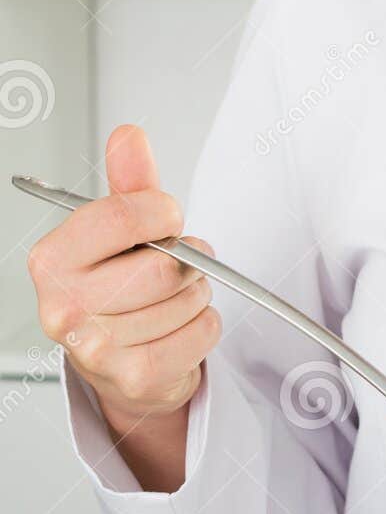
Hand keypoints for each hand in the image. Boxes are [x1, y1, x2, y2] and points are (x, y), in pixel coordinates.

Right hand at [26, 124, 220, 433]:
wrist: (120, 364)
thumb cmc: (121, 286)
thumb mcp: (124, 229)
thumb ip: (130, 181)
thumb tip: (128, 136)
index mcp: (53, 259)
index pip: (123, 216)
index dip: (162, 213)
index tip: (165, 220)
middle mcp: (62, 306)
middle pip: (164, 264)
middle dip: (186, 260)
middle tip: (174, 267)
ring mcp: (93, 347)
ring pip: (188, 297)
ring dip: (196, 294)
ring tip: (170, 301)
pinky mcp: (131, 377)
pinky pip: (203, 331)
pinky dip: (205, 325)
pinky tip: (178, 329)